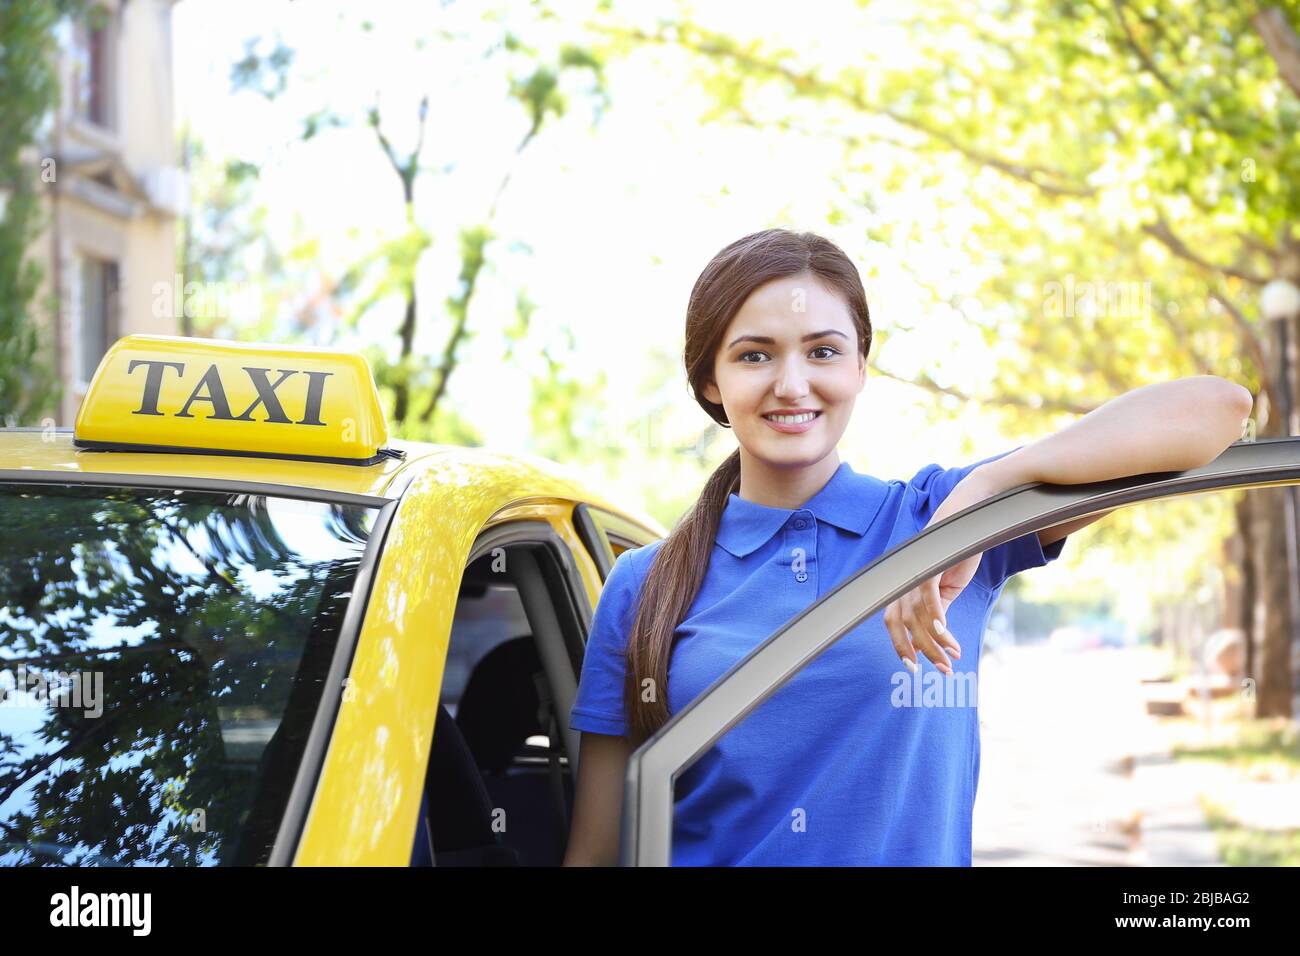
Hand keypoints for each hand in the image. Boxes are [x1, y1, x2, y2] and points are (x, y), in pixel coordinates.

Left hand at [883, 469, 998, 674]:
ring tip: (952, 658)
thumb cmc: (956, 552)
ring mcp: (916, 571)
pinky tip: (946, 637)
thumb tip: (937, 635)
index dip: (899, 645)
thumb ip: (938, 608)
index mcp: (904, 585)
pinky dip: (936, 618)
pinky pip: (929, 596)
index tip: (913, 668)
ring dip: (936, 642)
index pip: (892, 621)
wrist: (969, 518)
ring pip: (919, 616)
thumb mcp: (947, 586)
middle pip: (903, 624)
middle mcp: (904, 579)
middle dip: (919, 651)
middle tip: (941, 671)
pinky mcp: (931, 564)